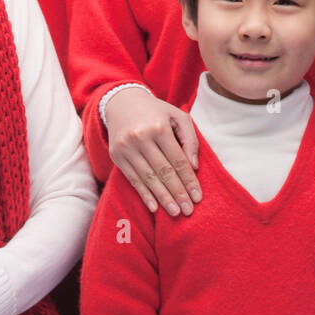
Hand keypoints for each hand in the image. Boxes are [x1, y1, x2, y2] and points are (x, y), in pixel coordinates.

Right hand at [105, 87, 201, 217]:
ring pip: (148, 178)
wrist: (123, 102)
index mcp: (159, 126)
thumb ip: (190, 139)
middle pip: (164, 171)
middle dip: (178, 193)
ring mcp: (126, 147)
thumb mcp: (178, 116)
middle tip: (188, 210)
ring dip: (163, 198)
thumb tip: (194, 166)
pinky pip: (133, 179)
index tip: (197, 197)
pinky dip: (144, 194)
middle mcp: (141, 137)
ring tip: (175, 212)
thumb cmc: (156, 112)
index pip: (178, 160)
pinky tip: (154, 207)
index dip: (189, 180)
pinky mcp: (117, 155)